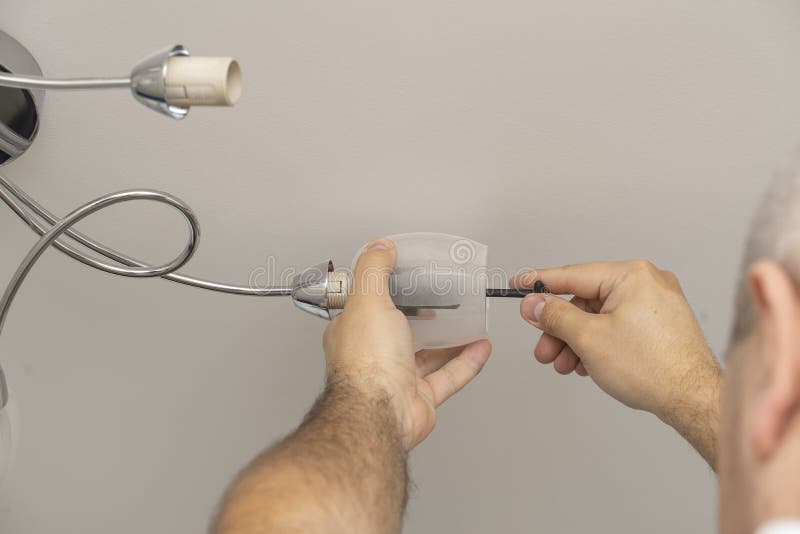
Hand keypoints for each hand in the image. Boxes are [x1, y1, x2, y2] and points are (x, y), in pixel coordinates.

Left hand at [324, 237, 491, 449]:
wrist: (378, 416)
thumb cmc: (366, 365)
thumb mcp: (367, 300)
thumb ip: (373, 269)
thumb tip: (379, 246)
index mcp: (353, 331)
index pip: (366, 304)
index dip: (384, 288)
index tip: (405, 274)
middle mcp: (372, 355)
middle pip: (399, 329)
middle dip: (421, 314)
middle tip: (442, 297)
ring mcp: (396, 378)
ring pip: (426, 354)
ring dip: (448, 337)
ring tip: (467, 320)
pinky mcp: (420, 397)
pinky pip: (448, 376)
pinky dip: (466, 361)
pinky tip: (480, 347)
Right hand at [512, 260, 720, 465]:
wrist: (694, 400)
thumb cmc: (654, 369)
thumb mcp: (589, 339)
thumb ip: (555, 316)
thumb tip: (534, 304)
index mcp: (631, 275)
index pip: (573, 275)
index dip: (540, 283)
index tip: (518, 284)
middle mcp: (647, 283)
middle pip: (585, 301)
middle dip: (560, 328)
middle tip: (543, 348)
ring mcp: (656, 304)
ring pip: (600, 317)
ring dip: (577, 341)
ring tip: (564, 364)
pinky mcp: (659, 324)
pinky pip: (617, 326)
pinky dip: (598, 343)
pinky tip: (587, 364)